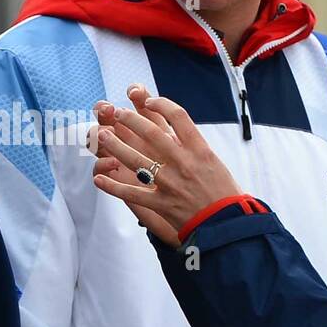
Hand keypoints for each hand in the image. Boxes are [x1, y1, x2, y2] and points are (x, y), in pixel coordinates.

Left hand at [90, 85, 241, 242]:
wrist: (228, 225)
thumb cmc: (225, 194)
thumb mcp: (215, 164)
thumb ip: (195, 148)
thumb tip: (177, 133)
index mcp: (200, 150)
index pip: (178, 116)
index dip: (160, 104)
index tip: (148, 101)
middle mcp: (184, 163)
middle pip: (151, 133)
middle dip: (130, 120)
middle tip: (117, 113)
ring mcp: (171, 183)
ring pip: (136, 160)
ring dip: (115, 146)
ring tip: (102, 135)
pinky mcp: (162, 204)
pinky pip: (131, 194)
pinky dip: (113, 186)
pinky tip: (98, 179)